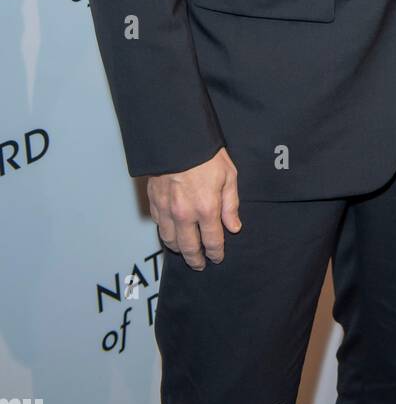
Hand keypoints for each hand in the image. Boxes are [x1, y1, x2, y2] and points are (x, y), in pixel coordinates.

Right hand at [147, 147, 240, 268]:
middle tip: (199, 264)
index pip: (212, 241)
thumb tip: (234, 227)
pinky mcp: (154, 202)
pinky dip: (166, 232)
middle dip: (195, 259)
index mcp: (206, 208)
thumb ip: (231, 204)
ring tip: (185, 251)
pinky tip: (172, 231)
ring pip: (170, 240)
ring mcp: (166, 210)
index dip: (216, 253)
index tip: (217, 258)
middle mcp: (184, 214)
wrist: (177, 139)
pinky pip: (159, 225)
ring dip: (178, 249)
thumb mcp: (229, 175)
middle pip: (188, 248)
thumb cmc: (205, 154)